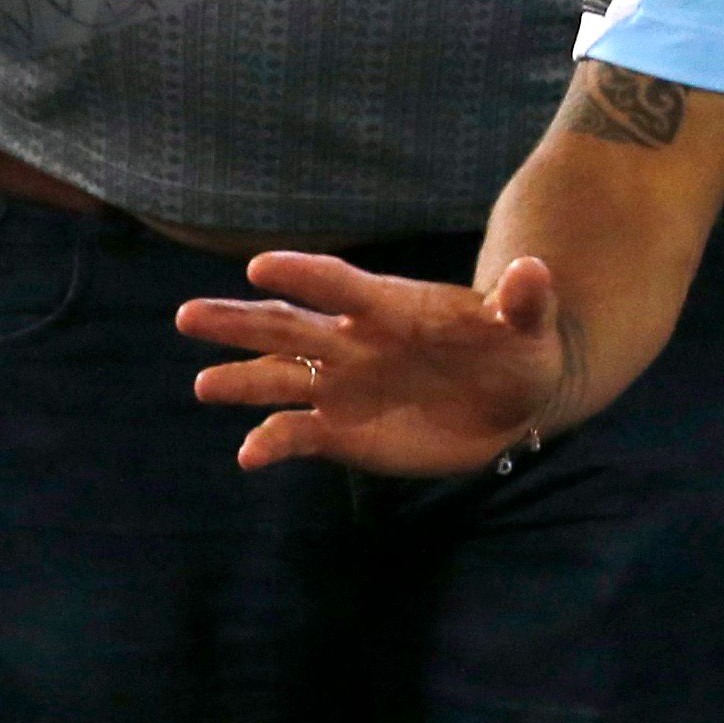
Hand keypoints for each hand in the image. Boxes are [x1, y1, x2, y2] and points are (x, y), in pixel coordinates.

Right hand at [178, 251, 568, 474]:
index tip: (259, 267)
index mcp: (391, 306)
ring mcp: (343, 385)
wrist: (514, 398)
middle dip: (239, 321)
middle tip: (188, 316)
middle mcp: (353, 341)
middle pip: (288, 326)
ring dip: (241, 380)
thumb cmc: (519, 348)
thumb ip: (524, 301)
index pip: (340, 284)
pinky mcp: (341, 429)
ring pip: (280, 378)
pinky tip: (250, 455)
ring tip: (205, 385)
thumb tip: (535, 270)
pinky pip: (298, 433)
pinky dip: (273, 442)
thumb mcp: (530, 326)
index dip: (303, 275)